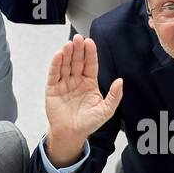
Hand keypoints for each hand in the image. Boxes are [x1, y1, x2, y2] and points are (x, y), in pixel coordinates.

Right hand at [44, 36, 122, 166]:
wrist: (71, 134)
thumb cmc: (88, 123)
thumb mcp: (106, 110)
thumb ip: (114, 96)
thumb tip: (120, 81)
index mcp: (89, 83)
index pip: (90, 64)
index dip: (90, 54)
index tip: (90, 42)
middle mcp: (76, 80)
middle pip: (77, 61)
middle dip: (78, 50)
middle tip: (78, 38)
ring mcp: (64, 83)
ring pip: (65, 65)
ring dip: (67, 54)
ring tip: (69, 44)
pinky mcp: (52, 88)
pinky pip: (54, 74)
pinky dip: (56, 64)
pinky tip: (59, 55)